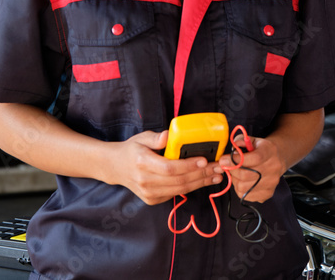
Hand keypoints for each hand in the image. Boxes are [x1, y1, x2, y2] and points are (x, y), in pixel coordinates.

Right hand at [108, 130, 223, 204]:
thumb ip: (157, 138)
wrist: (116, 168)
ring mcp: (148, 193)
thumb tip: (170, 135)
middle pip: (178, 181)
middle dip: (202, 174)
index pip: (170, 167)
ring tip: (216, 176)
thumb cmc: (132, 150)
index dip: (189, 166)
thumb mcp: (142, 138)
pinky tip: (203, 181)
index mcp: (142, 163)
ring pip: (179, 190)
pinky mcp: (152, 200)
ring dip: (201, 183)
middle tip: (218, 167)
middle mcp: (145, 181)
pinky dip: (191, 187)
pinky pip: (175, 194)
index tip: (205, 160)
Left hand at [219, 136, 285, 202]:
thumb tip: (233, 148)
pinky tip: (242, 181)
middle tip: (226, 166)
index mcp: (270, 151)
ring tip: (236, 173)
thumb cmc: (261, 149)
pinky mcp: (268, 193)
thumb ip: (240, 141)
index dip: (236, 160)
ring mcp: (272, 182)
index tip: (224, 160)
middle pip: (246, 175)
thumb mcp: (252, 140)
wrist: (277, 159)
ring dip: (235, 180)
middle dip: (231, 170)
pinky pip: (246, 196)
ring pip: (243, 187)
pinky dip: (240, 189)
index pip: (254, 158)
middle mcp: (274, 168)